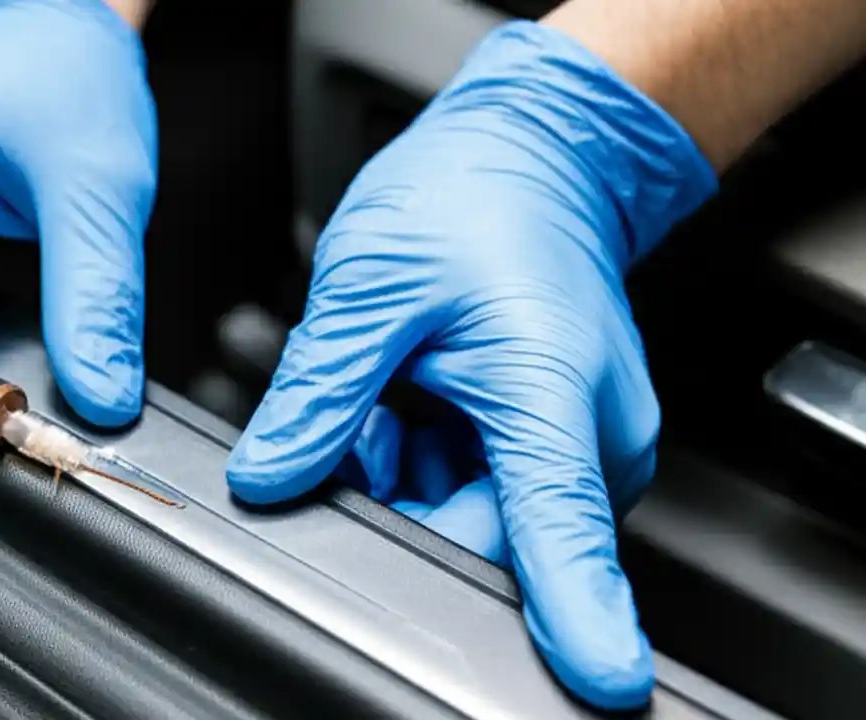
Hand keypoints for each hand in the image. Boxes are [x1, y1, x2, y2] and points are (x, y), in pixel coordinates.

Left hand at [226, 22, 715, 709]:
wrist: (535, 157)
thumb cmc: (476, 197)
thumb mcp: (370, 288)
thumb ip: (320, 395)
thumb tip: (272, 477)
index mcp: (547, 390)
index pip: (561, 531)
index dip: (575, 619)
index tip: (599, 685)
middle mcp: (582, 431)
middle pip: (481, 539)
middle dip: (393, 499)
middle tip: (364, 416)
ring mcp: (575, 440)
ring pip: (470, 518)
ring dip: (404, 473)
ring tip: (390, 390)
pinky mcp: (556, 441)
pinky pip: (477, 489)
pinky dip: (426, 459)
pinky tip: (411, 400)